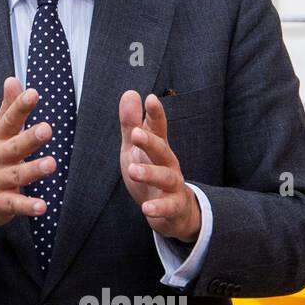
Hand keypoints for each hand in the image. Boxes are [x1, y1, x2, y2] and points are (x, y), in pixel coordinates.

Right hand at [0, 76, 57, 240]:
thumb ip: (8, 108)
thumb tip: (13, 79)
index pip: (9, 119)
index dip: (20, 106)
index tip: (33, 93)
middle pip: (15, 146)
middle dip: (30, 138)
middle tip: (47, 129)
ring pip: (17, 175)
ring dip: (33, 170)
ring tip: (51, 164)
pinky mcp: (1, 203)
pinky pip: (16, 204)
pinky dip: (29, 206)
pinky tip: (43, 206)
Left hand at [118, 90, 200, 241]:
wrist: (173, 211)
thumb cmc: (151, 174)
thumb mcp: (135, 149)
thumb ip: (132, 124)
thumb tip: (130, 93)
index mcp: (158, 148)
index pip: (158, 128)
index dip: (155, 114)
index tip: (150, 99)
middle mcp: (168, 164)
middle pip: (162, 150)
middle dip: (150, 141)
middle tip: (136, 134)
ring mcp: (173, 185)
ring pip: (166, 177)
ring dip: (151, 173)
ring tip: (133, 171)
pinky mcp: (174, 207)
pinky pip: (169, 207)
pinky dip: (159, 208)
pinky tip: (147, 208)